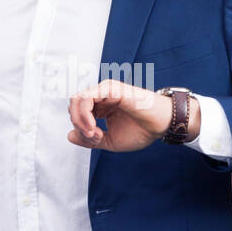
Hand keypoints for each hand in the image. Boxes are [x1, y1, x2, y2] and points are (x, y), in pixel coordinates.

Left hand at [67, 80, 198, 151]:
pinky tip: (93, 126)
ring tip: (94, 133)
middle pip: (73, 106)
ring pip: (76, 100)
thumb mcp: (110, 141)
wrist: (162, 124)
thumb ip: (89, 139)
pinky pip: (86, 98)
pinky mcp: (110, 89)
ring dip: (80, 121)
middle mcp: (100, 96)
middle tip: (94, 137)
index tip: (96, 140)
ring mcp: (105, 90)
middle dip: (78, 125)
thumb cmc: (141, 130)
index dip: (80, 129)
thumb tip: (69, 135)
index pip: (77, 113)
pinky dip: (84, 114)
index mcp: (100, 106)